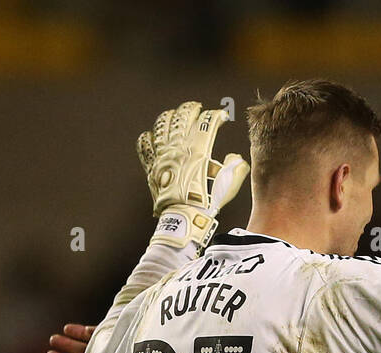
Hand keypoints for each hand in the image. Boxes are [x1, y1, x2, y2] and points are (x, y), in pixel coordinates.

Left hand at [137, 101, 249, 248]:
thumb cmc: (206, 202)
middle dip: (191, 109)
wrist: (183, 217)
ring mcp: (163, 155)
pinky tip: (153, 136)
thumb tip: (235, 157)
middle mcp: (179, 148)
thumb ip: (235, 167)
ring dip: (169, 117)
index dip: (216, 115)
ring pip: (161, 125)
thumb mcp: (229, 184)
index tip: (221, 115)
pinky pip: (145, 145)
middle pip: (182, 117)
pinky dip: (148, 138)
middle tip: (196, 108)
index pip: (207, 123)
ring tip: (174, 115)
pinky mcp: (153, 165)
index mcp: (198, 150)